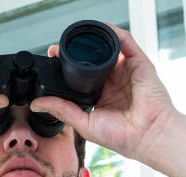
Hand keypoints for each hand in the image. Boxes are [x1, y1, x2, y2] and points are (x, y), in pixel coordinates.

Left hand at [29, 22, 179, 164]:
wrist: (148, 135)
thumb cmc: (124, 137)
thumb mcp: (85, 124)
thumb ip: (62, 111)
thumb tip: (37, 104)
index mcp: (102, 98)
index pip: (81, 78)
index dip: (67, 70)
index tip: (53, 63)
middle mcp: (114, 83)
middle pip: (92, 61)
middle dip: (76, 53)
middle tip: (58, 50)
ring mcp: (126, 72)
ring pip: (107, 49)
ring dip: (92, 41)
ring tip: (75, 39)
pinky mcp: (139, 63)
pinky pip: (125, 41)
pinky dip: (112, 32)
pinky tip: (100, 30)